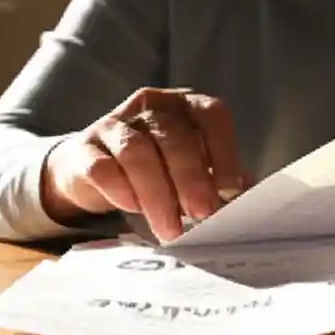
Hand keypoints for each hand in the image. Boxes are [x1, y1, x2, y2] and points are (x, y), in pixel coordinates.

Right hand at [41, 87, 246, 240]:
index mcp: (186, 106)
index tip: (231, 191)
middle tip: (202, 215)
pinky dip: (121, 191)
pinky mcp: (84, 148)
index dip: (224, 151)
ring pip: (136, 151)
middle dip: (190, 178)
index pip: (211, 115)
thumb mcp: (192, 168)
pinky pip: (102, 167)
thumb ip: (218, 181)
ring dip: (157, 194)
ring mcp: (114, 124)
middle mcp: (151, 106)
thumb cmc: (157, 169)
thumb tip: (251, 206)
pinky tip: (134, 210)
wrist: (92, 169)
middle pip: (173, 136)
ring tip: (170, 228)